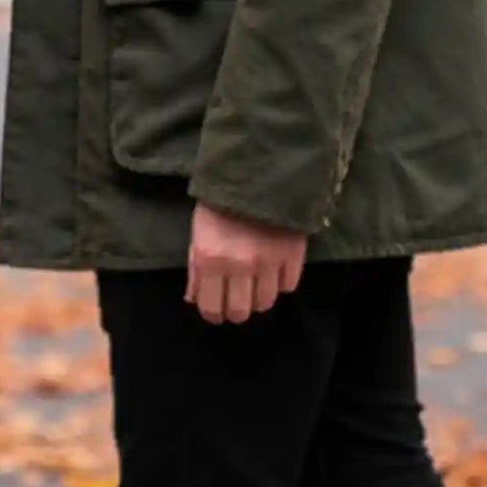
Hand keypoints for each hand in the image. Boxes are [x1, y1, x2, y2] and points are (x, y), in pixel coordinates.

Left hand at [186, 202, 306, 323]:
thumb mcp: (197, 234)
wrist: (255, 172)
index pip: (211, 307)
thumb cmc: (218, 204)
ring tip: (255, 285)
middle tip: (236, 300)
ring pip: (265, 302)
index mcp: (211, 260)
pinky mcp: (293, 254)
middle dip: (235, 310)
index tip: (215, 311)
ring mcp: (269, 261)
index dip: (213, 314)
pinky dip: (280, 282)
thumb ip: (195, 269)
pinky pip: (288, 285)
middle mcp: (240, 266)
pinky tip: (273, 271)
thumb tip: (194, 299)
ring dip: (258, 298)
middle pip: (241, 311)